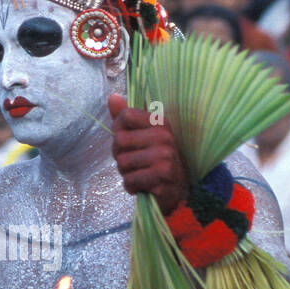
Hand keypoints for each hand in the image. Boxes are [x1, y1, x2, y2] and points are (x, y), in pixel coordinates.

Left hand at [108, 93, 188, 214]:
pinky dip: (131, 186)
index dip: (118, 131)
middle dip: (120, 156)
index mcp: (160, 122)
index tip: (128, 142)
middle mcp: (165, 136)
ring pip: (122, 163)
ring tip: (140, 174)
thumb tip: (112, 97)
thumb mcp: (141, 136)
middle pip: (119, 141)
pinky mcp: (163, 176)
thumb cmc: (154, 161)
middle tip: (134, 163)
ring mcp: (165, 156)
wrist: (177, 191)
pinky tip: (143, 186)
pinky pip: (129, 180)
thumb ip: (125, 117)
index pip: (125, 116)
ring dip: (126, 173)